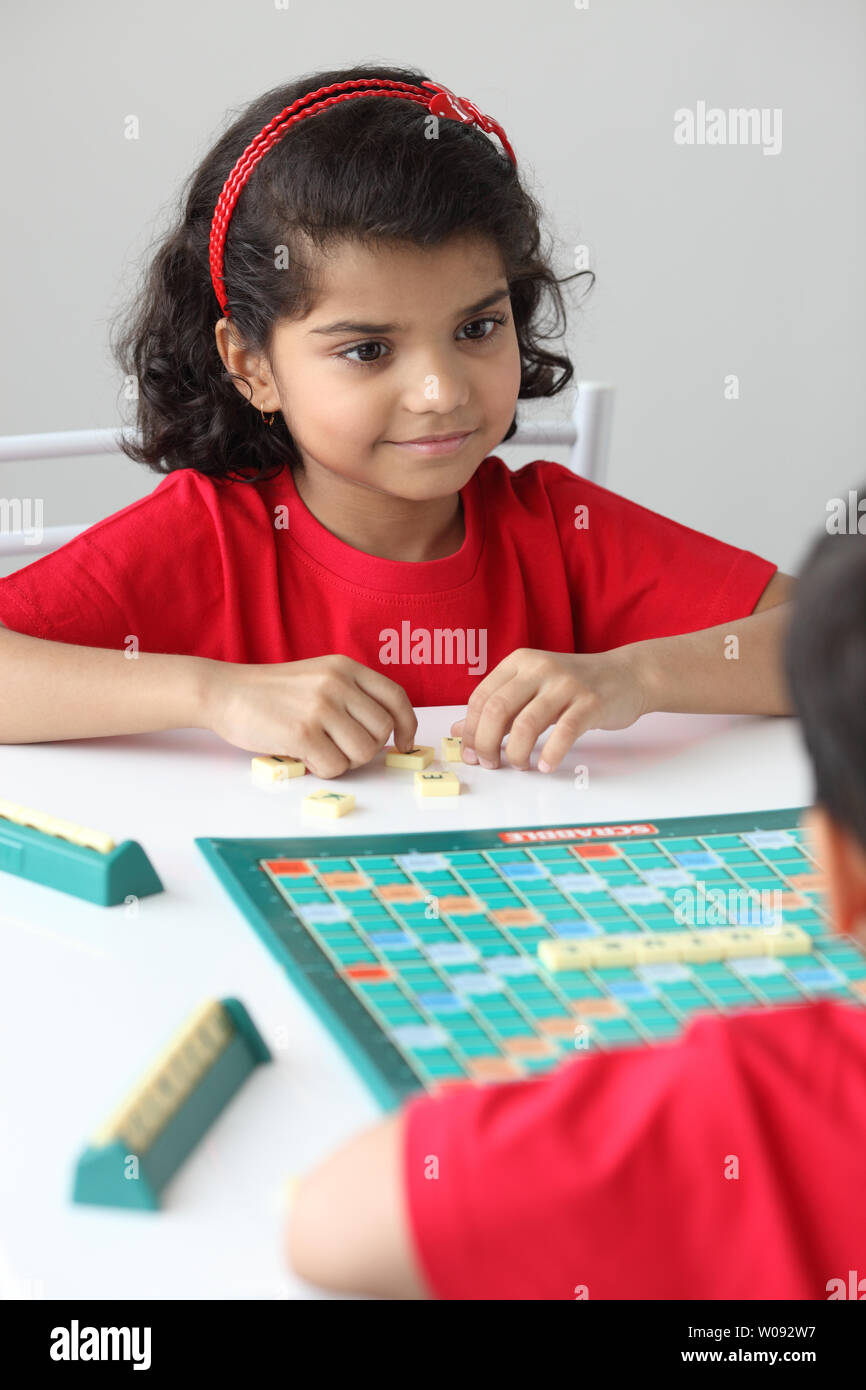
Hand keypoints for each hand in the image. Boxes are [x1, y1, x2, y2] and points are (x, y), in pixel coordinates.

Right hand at [200, 654, 417, 777]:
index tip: (403, 743)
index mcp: (345, 667)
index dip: (406, 725)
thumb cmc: (271, 692)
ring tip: (321, 752)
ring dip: (345, 761)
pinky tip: (305, 757)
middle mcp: (337, 683)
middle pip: (381, 730)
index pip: (395, 697)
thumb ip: (350, 694)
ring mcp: (320, 707)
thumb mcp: (318, 676)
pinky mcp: (302, 733)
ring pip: (362, 752)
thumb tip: (386, 731)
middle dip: (367, 749)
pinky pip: (335, 767)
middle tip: (341, 749)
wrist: (224, 692)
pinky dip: (324, 770)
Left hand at [451, 647, 648, 772]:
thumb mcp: (532, 688)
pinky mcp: (591, 702)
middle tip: (490, 764)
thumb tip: (458, 729)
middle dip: (486, 744)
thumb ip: (498, 705)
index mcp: (519, 662)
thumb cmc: (575, 686)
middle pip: (496, 710)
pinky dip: (550, 754)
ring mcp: (566, 684)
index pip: (481, 697)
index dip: (470, 730)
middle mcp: (539, 668)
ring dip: (516, 753)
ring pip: (526, 724)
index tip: (470, 754)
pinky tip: (546, 766)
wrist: (626, 676)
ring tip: (521, 766)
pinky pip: (564, 732)